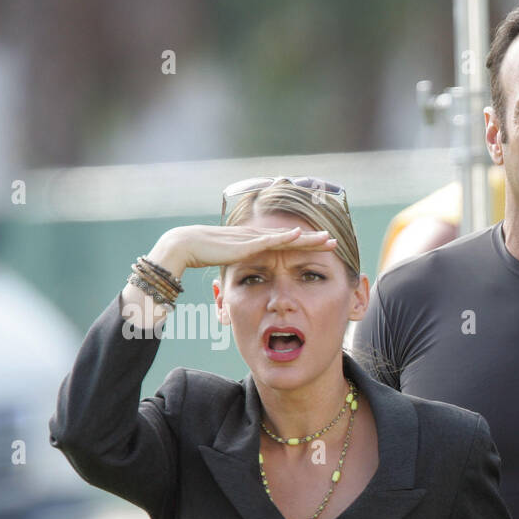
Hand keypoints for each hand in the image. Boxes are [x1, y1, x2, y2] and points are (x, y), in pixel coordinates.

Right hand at [147, 223, 337, 278]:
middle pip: (292, 239)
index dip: (305, 245)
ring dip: (307, 238)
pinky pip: (268, 241)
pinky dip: (285, 238)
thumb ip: (242, 272)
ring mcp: (251, 239)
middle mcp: (257, 239)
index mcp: (255, 245)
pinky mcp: (244, 244)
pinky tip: (299, 235)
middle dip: (314, 239)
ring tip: (327, 238)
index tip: (323, 247)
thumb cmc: (204, 257)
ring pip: (286, 237)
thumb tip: (251, 283)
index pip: (285, 245)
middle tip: (334, 240)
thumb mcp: (231, 266)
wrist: (184, 246)